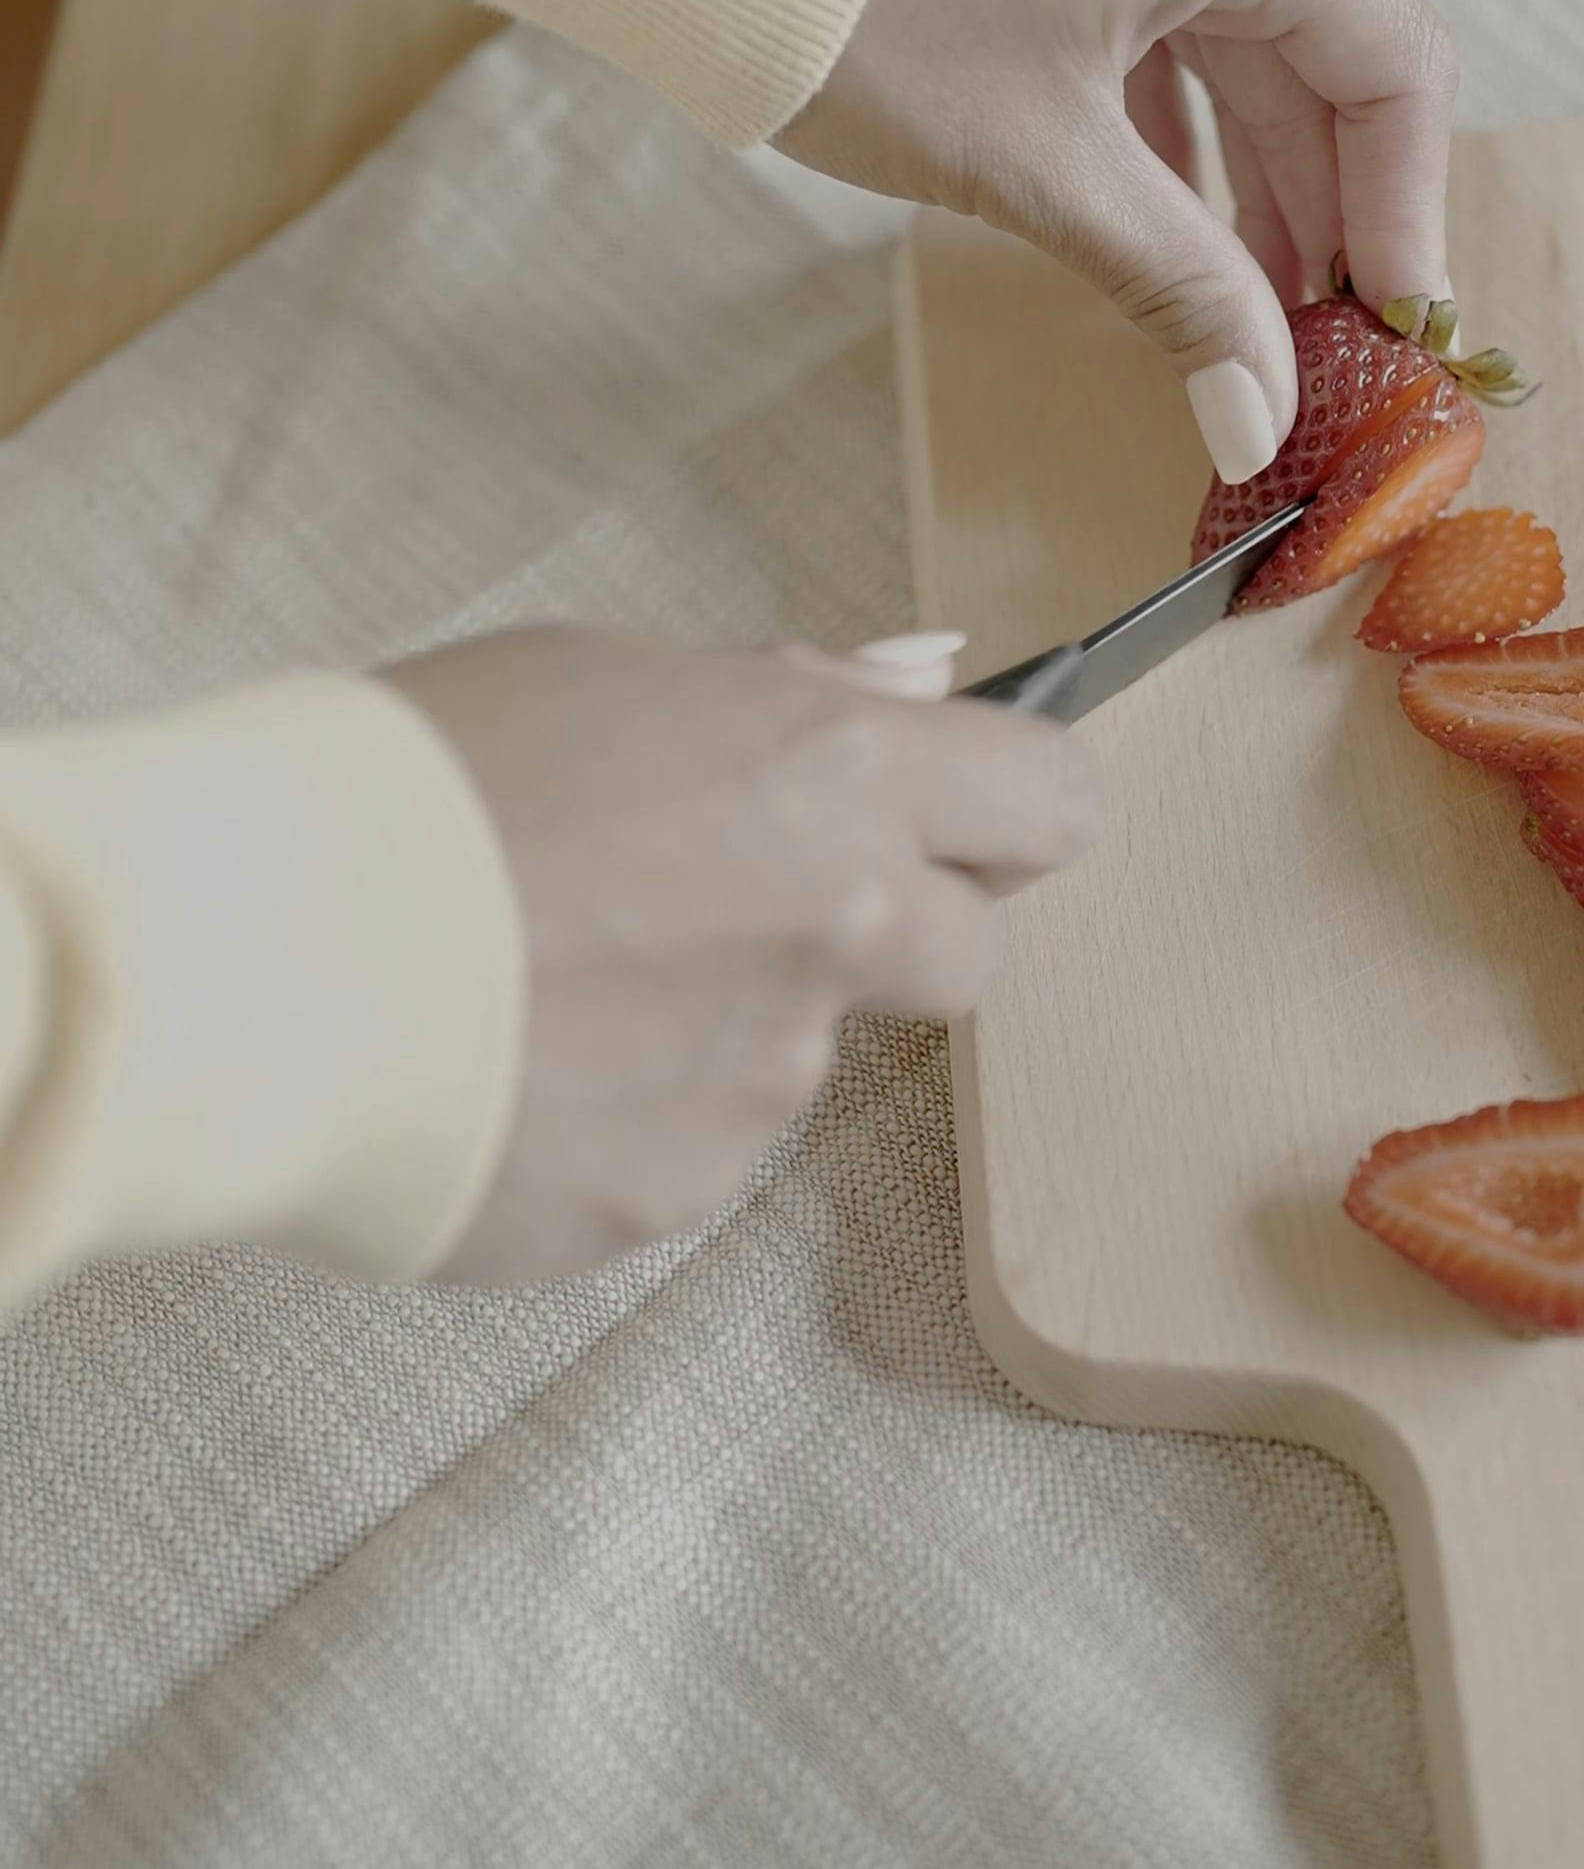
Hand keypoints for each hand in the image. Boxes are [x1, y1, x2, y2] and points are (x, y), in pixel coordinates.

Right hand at [387, 628, 1096, 1280]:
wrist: (246, 952)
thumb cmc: (406, 782)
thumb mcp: (600, 675)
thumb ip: (782, 699)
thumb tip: (912, 687)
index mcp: (830, 771)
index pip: (1052, 801)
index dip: (1009, 815)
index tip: (962, 821)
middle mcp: (834, 928)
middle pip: (972, 956)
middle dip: (892, 933)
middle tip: (739, 904)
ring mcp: (762, 1078)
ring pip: (802, 1053)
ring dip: (718, 1022)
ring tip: (547, 973)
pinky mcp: (678, 1194)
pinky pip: (689, 1145)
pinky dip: (625, 1112)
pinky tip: (512, 1058)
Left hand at [779, 0, 1455, 485]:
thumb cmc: (847, 1)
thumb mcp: (1037, 167)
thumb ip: (1179, 288)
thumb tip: (1262, 421)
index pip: (1393, 65)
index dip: (1402, 215)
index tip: (1392, 333)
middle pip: (1328, 44)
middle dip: (1322, 203)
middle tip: (1320, 348)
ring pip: (1247, 21)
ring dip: (1251, 163)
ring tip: (1247, 308)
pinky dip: (1178, 101)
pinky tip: (1171, 215)